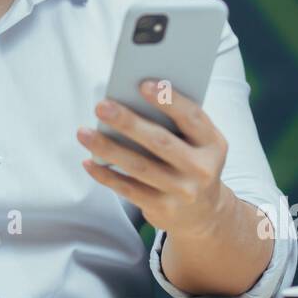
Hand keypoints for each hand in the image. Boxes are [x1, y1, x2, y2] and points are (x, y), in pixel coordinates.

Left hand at [76, 79, 229, 237]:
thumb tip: (132, 99)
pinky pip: (128, 189)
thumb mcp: (199, 143)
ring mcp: (182, 192)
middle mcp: (201, 169)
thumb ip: (177, 123)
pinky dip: (106, 175)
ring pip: (139, 167)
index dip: (169, 100)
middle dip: (128, 123)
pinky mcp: (163, 209)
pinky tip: (89, 161)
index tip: (143, 84)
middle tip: (102, 106)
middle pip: (160, 142)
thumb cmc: (192, 163)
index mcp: (213, 144)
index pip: (192, 118)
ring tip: (84, 132)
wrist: (203, 213)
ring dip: (108, 148)